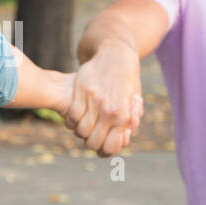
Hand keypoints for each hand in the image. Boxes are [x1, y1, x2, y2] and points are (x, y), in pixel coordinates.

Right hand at [64, 41, 143, 156]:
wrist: (116, 54)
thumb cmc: (128, 81)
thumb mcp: (134, 103)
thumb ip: (129, 123)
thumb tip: (123, 140)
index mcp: (123, 115)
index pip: (110, 148)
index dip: (106, 150)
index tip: (105, 144)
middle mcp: (108, 110)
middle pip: (92, 143)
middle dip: (92, 143)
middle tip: (94, 135)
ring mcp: (93, 100)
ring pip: (80, 132)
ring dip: (81, 132)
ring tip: (86, 124)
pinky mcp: (80, 91)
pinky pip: (71, 117)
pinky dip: (72, 121)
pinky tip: (78, 116)